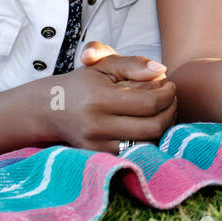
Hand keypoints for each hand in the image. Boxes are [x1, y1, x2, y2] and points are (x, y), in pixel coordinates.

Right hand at [48, 40, 177, 152]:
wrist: (51, 109)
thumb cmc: (84, 83)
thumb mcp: (104, 64)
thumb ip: (133, 63)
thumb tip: (161, 71)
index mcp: (99, 99)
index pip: (150, 103)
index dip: (168, 94)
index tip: (169, 85)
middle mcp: (97, 126)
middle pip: (153, 127)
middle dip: (170, 111)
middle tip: (170, 98)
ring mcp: (97, 146)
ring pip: (148, 144)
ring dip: (163, 127)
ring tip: (161, 110)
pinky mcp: (99, 157)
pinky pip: (135, 153)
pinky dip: (148, 140)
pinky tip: (148, 125)